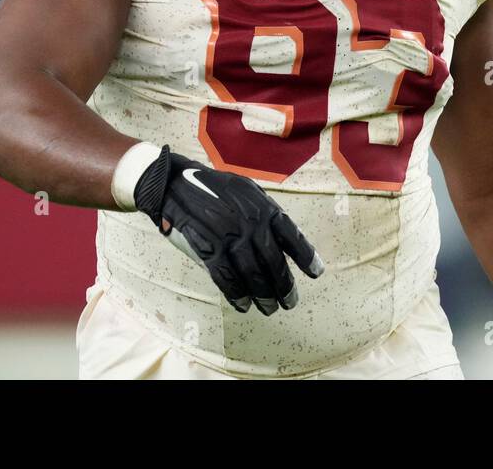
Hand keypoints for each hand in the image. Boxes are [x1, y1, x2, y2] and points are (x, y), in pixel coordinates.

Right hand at [131, 145, 324, 314]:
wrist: (176, 184)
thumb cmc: (216, 189)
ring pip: (252, 275)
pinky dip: (237, 295)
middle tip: (289, 302)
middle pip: (274, 263)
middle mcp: (250, 222)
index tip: (316, 274)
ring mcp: (229, 236)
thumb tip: (285, 244)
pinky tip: (244, 305)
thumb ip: (266, 214)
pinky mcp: (208, 248)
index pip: (292, 236)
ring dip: (263, 296)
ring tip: (269, 309)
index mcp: (264, 207)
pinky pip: (227, 279)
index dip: (307, 257)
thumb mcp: (248, 192)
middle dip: (284, 287)